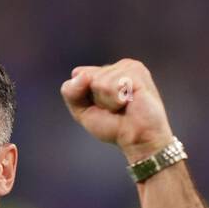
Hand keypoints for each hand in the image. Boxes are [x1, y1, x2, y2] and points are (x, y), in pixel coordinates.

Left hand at [60, 59, 174, 163]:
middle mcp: (116, 66)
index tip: (101, 109)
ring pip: (99, 81)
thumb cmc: (114, 127)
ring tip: (123, 107)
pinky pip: (112, 84)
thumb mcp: (82, 112)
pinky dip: (116, 100)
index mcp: (104, 72)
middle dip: (97, 100)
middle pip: (87, 77)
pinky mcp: (137, 72)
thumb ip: (71, 92)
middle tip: (115, 110)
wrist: (138, 140)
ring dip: (108, 101)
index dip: (83, 97)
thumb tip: (81, 74)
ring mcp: (128, 67)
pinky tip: (130, 103)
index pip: (78, 75)